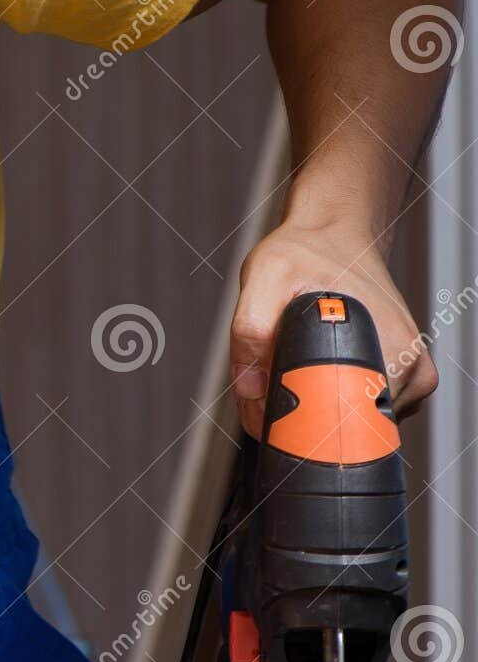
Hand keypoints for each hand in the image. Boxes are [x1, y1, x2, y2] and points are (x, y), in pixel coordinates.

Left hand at [231, 218, 433, 436]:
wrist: (334, 235)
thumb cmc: (304, 253)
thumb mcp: (264, 278)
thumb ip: (251, 332)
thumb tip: (251, 390)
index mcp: (388, 350)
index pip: (345, 424)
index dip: (297, 426)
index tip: (272, 407)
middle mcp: (408, 367)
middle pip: (342, 427)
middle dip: (299, 413)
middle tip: (276, 370)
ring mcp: (410, 376)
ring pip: (347, 420)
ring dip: (312, 402)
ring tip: (297, 356)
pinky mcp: (402, 378)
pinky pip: (355, 407)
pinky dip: (328, 394)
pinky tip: (316, 360)